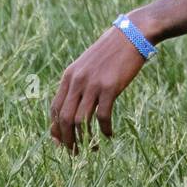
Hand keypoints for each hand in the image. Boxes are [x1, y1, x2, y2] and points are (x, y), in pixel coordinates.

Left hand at [49, 26, 145, 151]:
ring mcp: (93, 84)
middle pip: (64, 119)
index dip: (56, 130)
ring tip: (93, 148)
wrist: (131, 34)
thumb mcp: (89, 65)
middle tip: (75, 153)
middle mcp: (77, 81)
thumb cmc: (112, 51)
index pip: (54, 109)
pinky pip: (102, 116)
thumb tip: (76, 107)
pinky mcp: (110, 87)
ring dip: (84, 139)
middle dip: (67, 140)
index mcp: (69, 76)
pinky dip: (104, 130)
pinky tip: (109, 135)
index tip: (62, 143)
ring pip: (80, 120)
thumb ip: (80, 83)